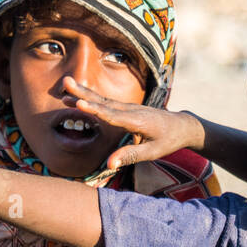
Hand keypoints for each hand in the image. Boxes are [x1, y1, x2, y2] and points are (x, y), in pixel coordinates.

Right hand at [61, 76, 203, 170]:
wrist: (181, 126)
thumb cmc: (168, 141)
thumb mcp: (152, 152)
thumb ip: (130, 156)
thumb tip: (109, 164)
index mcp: (137, 121)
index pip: (112, 115)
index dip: (94, 110)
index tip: (79, 104)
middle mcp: (131, 110)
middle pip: (103, 101)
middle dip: (83, 93)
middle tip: (65, 82)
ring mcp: (128, 107)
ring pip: (103, 99)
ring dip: (83, 93)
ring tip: (65, 87)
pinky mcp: (126, 108)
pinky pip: (106, 103)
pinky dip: (91, 98)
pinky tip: (79, 97)